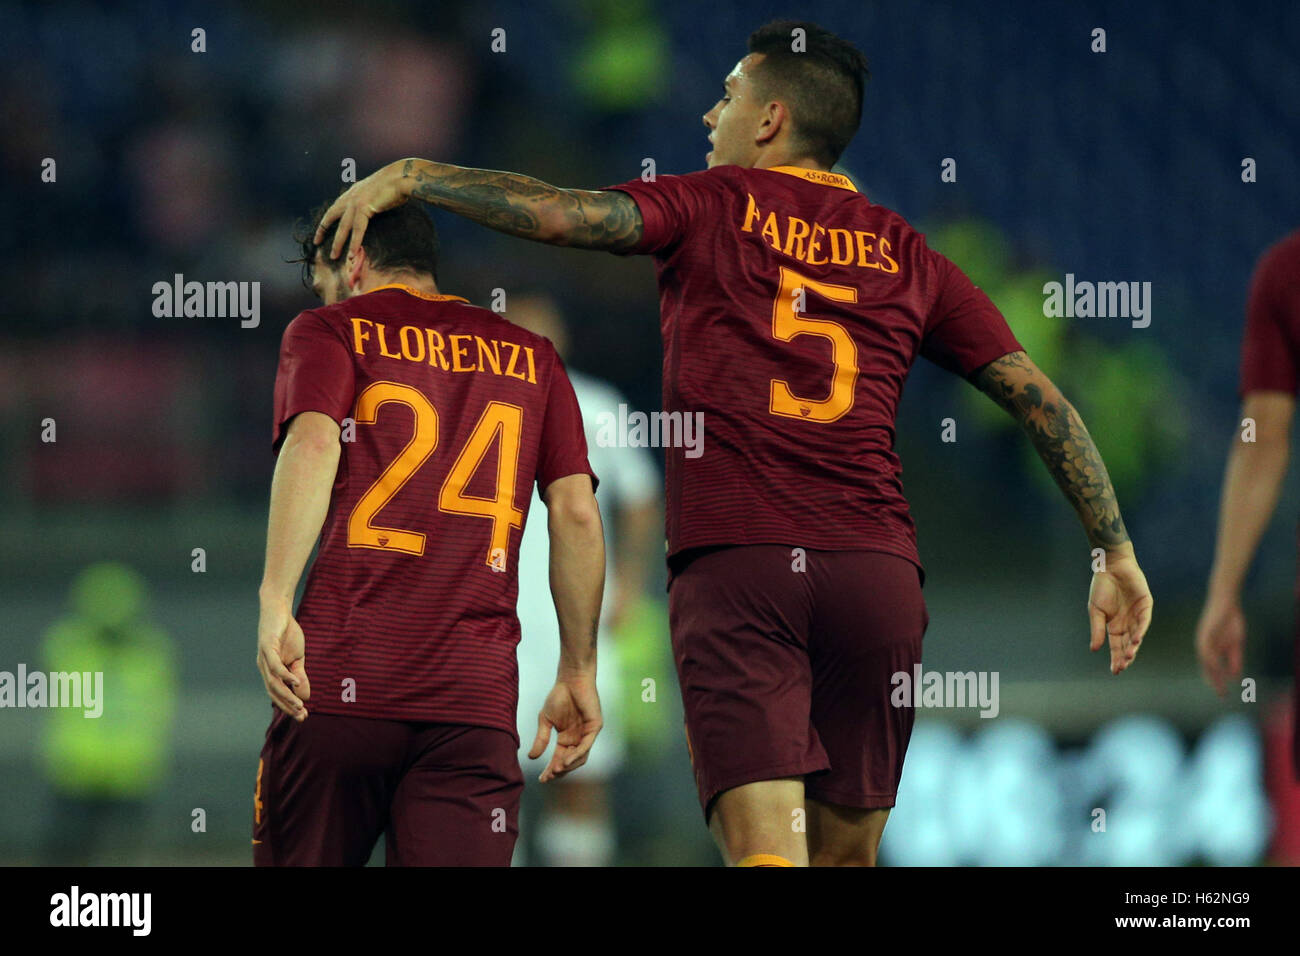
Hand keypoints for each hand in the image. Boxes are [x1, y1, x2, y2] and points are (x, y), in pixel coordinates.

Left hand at [257, 601, 309, 720]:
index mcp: (270, 671)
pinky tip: (296, 681)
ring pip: (273, 682)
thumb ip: (300, 676)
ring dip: (286, 694)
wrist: (278, 609)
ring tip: (299, 704)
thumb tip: (305, 696)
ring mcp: (264, 657)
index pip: (277, 693)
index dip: (289, 706)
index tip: (303, 716)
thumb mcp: (298, 658)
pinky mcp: (267, 646)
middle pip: (273, 692)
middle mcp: (264, 667)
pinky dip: (285, 675)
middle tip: (302, 716)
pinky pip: (275, 665)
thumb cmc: (287, 633)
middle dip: (287, 705)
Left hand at [315, 160, 413, 260]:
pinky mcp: (364, 208)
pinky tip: (351, 254)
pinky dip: (354, 243)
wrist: (402, 177)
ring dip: (338, 243)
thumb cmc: (396, 184)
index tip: (322, 229)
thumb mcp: (378, 191)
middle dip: (322, 230)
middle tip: (316, 242)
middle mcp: (351, 196)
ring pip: (343, 227)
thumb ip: (371, 199)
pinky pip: (357, 230)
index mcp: (353, 192)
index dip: (328, 219)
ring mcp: (356, 202)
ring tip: (333, 257)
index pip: (335, 207)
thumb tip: (374, 208)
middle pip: (331, 216)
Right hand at [528, 675, 601, 782]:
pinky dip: (576, 755)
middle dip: (559, 771)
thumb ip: (541, 739)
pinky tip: (566, 761)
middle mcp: (578, 738)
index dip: (551, 770)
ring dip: (568, 766)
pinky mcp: (595, 727)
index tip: (541, 779)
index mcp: (567, 738)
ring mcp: (588, 734)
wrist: (570, 679)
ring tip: (556, 771)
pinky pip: (586, 745)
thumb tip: (532, 758)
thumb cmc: (559, 696)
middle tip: (548, 777)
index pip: (560, 759)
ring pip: (580, 757)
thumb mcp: (545, 721)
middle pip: (570, 762)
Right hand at [1087, 553, 1152, 673]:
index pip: (1117, 646)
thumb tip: (1094, 649)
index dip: (1116, 658)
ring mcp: (1137, 615)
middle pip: (1128, 644)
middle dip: (1125, 657)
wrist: (1111, 567)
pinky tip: (1136, 641)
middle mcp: (1128, 623)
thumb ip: (1096, 629)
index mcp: (1114, 626)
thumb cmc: (1102, 587)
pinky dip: (1140, 631)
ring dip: (1133, 647)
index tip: (1115, 671)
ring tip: (1128, 657)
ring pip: (1137, 636)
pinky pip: (1144, 622)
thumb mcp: (1095, 611)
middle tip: (1121, 667)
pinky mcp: (1146, 606)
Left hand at [1195, 596, 1244, 696]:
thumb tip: (1234, 675)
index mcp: (1212, 648)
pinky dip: (1212, 660)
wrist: (1226, 601)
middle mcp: (1205, 646)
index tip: (1223, 693)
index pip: (1212, 668)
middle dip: (1215, 681)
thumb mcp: (1235, 642)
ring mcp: (1203, 640)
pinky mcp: (1204, 633)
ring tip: (1219, 685)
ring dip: (1212, 673)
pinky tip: (1217, 668)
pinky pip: (1206, 649)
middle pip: (1208, 667)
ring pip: (1206, 661)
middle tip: (1222, 694)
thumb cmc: (1230, 620)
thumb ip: (1234, 658)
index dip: (1217, 680)